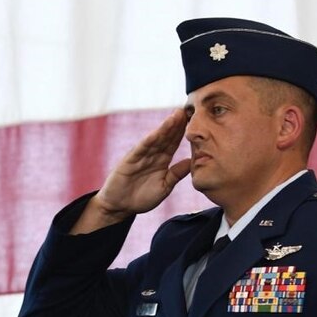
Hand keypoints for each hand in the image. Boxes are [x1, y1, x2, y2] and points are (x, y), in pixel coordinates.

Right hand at [71, 109, 191, 233]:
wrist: (120, 206)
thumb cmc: (141, 198)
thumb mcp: (164, 187)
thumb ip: (176, 174)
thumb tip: (192, 161)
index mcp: (162, 160)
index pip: (174, 142)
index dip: (184, 132)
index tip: (196, 120)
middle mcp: (152, 155)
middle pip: (167, 136)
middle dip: (177, 123)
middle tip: (189, 109)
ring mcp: (141, 156)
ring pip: (156, 139)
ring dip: (166, 127)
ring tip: (176, 115)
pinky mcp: (130, 160)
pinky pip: (141, 148)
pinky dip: (149, 140)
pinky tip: (158, 132)